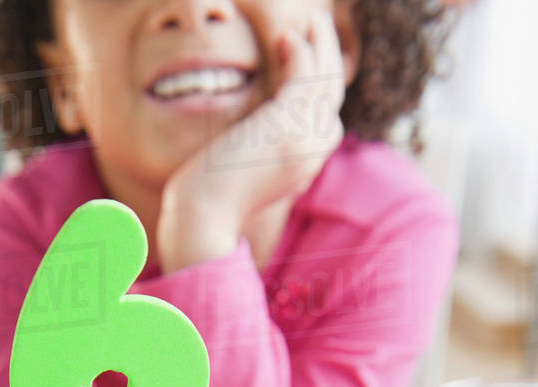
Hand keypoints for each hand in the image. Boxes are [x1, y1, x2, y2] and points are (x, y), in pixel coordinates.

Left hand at [158, 10, 345, 271]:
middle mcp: (311, 156)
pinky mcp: (287, 127)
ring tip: (314, 18)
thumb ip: (257, 157)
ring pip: (327, 81)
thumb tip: (247, 145)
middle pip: (333, 97)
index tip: (309, 60)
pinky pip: (306, 76)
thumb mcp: (242, 177)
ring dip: (323, 44)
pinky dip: (301, 51)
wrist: (203, 217)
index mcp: (302, 168)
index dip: (322, 88)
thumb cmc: (208, 201)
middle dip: (331, 58)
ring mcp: (303, 142)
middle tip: (320, 26)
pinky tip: (286, 37)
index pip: (326, 123)